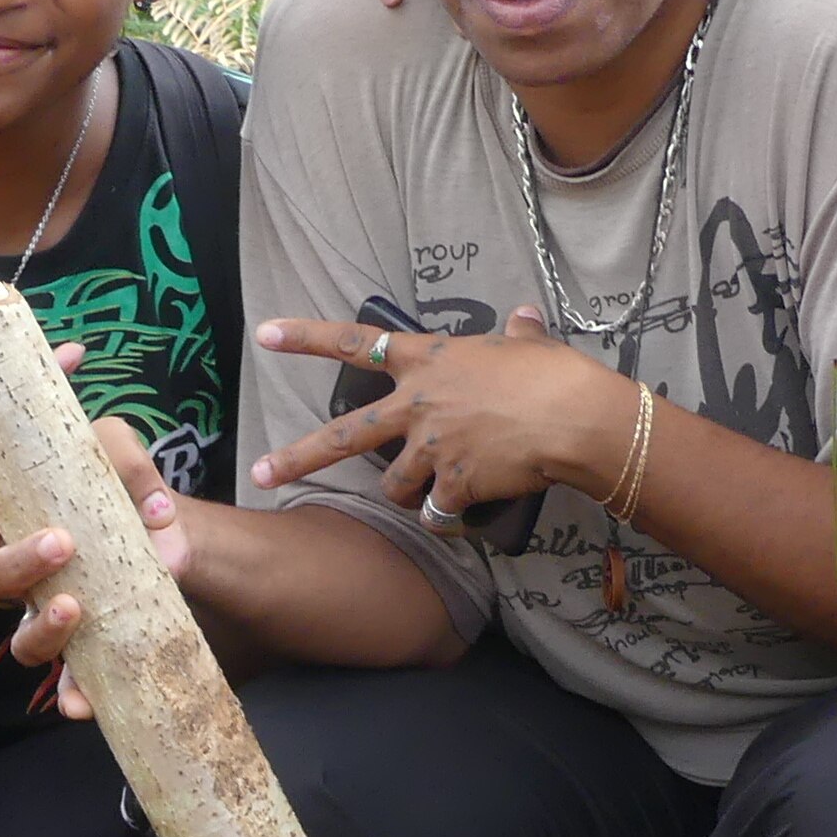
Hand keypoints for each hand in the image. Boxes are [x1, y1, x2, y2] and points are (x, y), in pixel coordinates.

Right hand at [0, 416, 193, 720]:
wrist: (162, 527)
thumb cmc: (117, 482)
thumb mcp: (117, 452)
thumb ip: (129, 464)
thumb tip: (157, 510)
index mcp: (12, 521)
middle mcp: (23, 573)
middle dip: (16, 565)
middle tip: (59, 542)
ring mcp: (51, 611)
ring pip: (24, 640)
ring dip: (42, 631)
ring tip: (72, 607)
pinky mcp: (88, 643)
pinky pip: (70, 679)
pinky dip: (74, 694)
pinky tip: (80, 703)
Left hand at [245, 308, 622, 519]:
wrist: (573, 418)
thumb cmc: (554, 374)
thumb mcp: (529, 343)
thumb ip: (516, 333)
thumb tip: (523, 317)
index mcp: (426, 360)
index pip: (353, 342)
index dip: (305, 337)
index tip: (265, 334)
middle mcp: (417, 403)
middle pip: (344, 436)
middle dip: (298, 457)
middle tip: (263, 472)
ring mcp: (431, 447)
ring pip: (394, 486)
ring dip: (408, 494)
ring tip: (430, 492)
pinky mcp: (453, 483)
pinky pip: (437, 513)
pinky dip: (449, 518)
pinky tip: (467, 514)